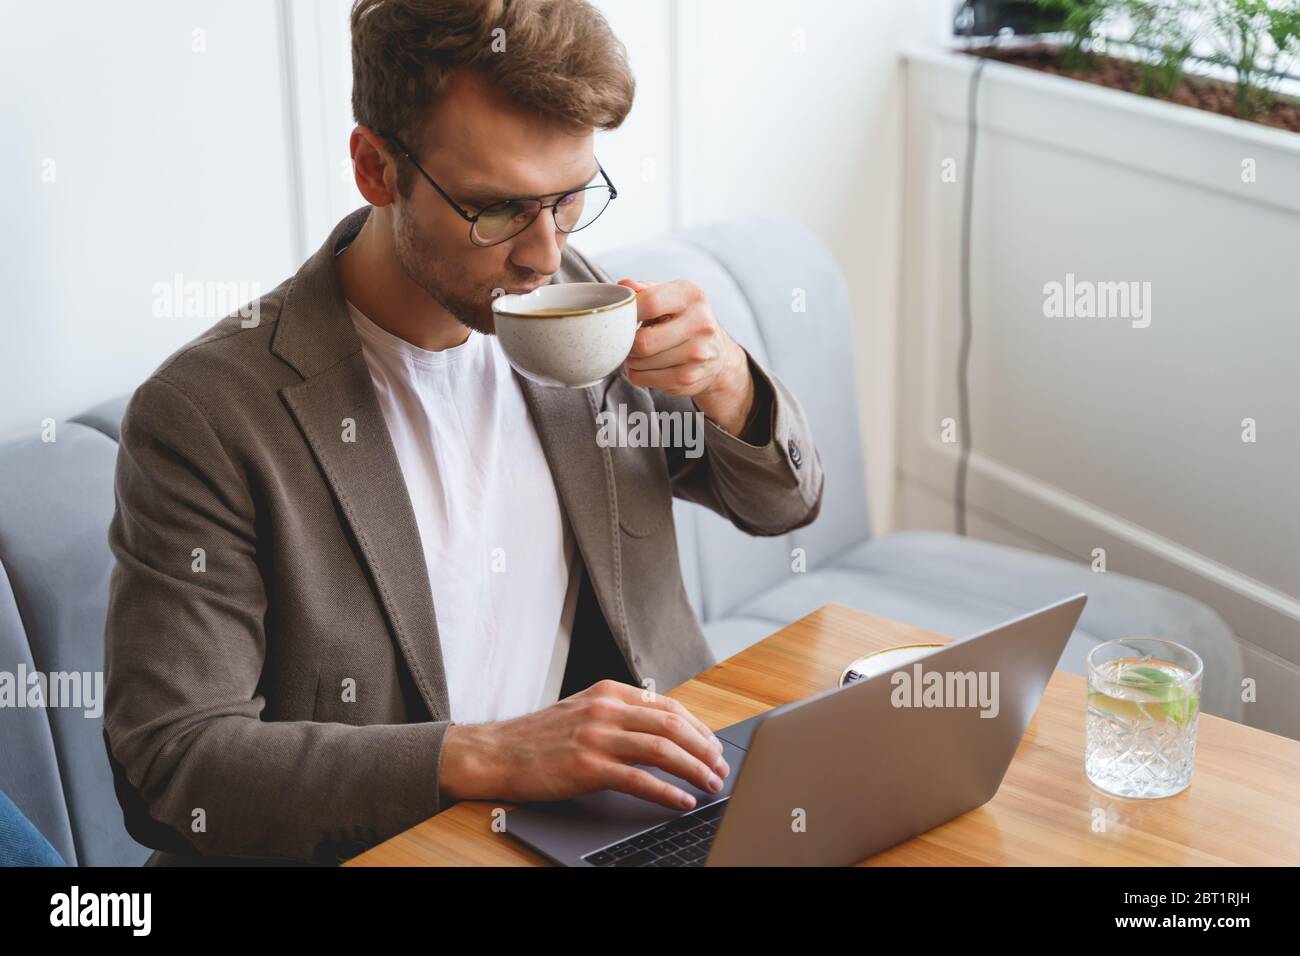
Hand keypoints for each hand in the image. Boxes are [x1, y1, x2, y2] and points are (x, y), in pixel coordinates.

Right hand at [438, 680, 730, 810]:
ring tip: (710, 784)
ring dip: (693, 768)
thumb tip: (662, 731)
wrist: (496, 752)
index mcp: (608, 692)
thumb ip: (619, 715)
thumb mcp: (583, 712)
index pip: (668, 707)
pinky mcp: (587, 766)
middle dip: (704, 748)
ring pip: (662, 749)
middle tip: (720, 767)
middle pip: (672, 725)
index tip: (713, 746)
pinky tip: (682, 800)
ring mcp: (597, 736)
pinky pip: (639, 779)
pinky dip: (666, 791)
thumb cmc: (538, 738)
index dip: (698, 728)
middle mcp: (606, 709)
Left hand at [619, 278, 755, 435]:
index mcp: (691, 295)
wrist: (718, 353)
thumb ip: (645, 290)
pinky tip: (647, 366)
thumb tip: (624, 286)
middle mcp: (700, 323)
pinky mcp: (689, 378)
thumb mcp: (670, 296)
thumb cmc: (684, 319)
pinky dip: (637, 374)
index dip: (628, 312)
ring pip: (640, 363)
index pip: (651, 303)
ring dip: (631, 359)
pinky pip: (644, 379)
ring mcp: (697, 354)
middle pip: (643, 341)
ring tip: (640, 352)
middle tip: (629, 339)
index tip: (622, 316)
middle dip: (628, 342)